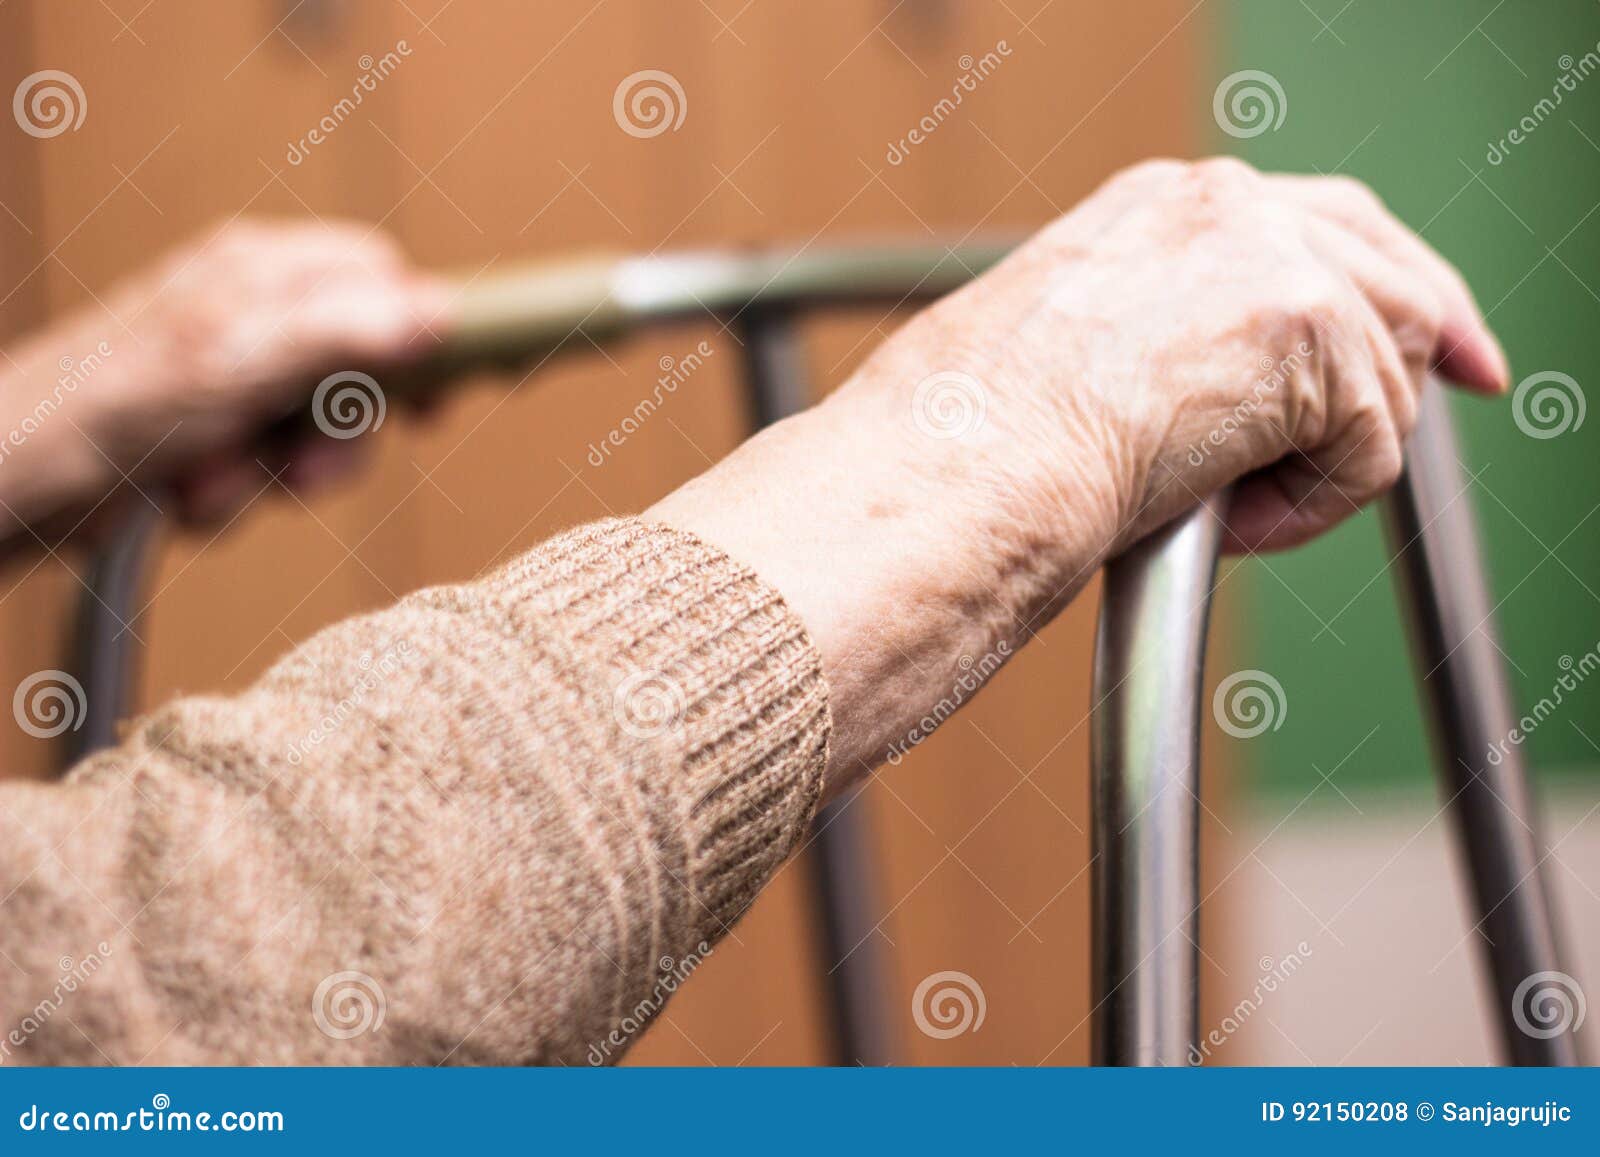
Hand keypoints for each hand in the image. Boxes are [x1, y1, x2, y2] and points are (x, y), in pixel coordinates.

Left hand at [0, 219, 449, 550]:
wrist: (11, 488)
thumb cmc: (101, 406)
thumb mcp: (242, 360)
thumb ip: (345, 334)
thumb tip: (440, 314)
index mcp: (266, 271)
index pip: (385, 280)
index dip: (417, 339)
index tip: (434, 400)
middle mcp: (255, 317)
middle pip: (363, 371)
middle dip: (335, 436)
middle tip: (303, 463)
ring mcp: (235, 379)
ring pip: (319, 434)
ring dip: (277, 477)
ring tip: (217, 477)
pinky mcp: (213, 436)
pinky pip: (270, 475)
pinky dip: (238, 497)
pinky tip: (189, 491)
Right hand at [650, 157, 1506, 784]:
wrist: (963, 459)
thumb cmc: (969, 430)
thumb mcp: (1067, 343)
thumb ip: (1158, 333)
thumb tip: (1206, 390)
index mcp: (1163, 205)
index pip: (1312, 220)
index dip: (1379, 276)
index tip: (1423, 327)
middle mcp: (1226, 207)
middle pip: (1387, 263)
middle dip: (1436, 328)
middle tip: (1474, 379)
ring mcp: (1273, 260)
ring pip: (1384, 368)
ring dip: (1328, 457)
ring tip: (1237, 513)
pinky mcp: (1308, 336)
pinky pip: (1369, 448)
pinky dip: (1316, 509)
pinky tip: (1234, 525)